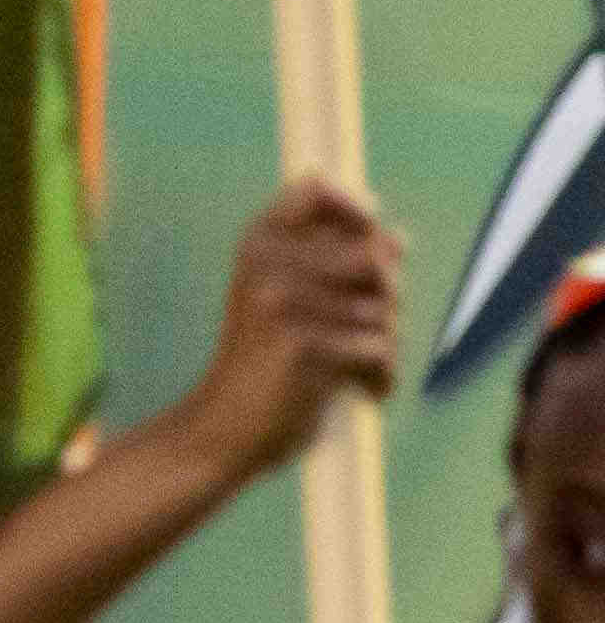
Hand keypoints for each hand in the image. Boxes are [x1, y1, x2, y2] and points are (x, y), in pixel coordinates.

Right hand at [174, 177, 404, 476]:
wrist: (222, 432)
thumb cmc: (268, 365)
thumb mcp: (293, 302)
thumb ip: (341, 263)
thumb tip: (400, 238)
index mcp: (255, 246)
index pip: (315, 190)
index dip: (354, 211)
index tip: (361, 245)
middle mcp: (263, 265)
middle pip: (376, 255)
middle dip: (386, 297)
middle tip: (355, 331)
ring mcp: (279, 303)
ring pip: (384, 309)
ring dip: (382, 345)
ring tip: (347, 369)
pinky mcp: (300, 345)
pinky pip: (379, 349)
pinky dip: (379, 378)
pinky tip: (357, 393)